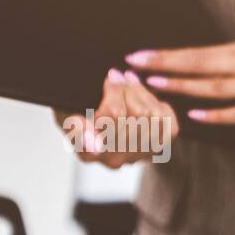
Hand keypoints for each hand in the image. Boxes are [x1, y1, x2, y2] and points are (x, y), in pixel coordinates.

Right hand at [55, 68, 178, 168]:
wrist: (89, 120)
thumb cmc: (74, 113)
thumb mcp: (65, 115)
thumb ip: (75, 128)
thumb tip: (93, 146)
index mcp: (88, 152)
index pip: (114, 114)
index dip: (116, 91)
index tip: (110, 76)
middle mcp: (114, 159)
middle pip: (138, 114)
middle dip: (130, 89)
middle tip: (121, 76)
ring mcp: (136, 157)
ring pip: (154, 117)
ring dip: (144, 95)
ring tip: (132, 82)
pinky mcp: (155, 150)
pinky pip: (170, 127)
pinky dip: (161, 109)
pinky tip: (148, 100)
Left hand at [124, 38, 234, 126]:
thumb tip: (219, 70)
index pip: (202, 51)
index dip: (169, 53)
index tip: (140, 54)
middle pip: (202, 62)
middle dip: (165, 63)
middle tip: (133, 63)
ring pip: (217, 85)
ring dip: (184, 85)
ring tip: (156, 86)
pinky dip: (219, 114)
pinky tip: (197, 117)